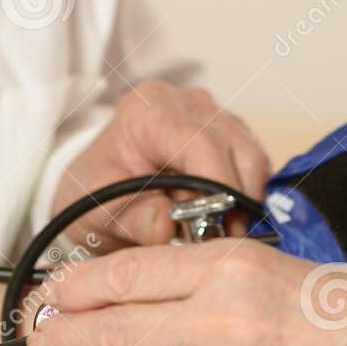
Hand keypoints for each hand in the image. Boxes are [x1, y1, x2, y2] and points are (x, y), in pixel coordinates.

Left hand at [26, 238, 346, 345]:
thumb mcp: (284, 262)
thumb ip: (224, 275)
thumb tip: (169, 285)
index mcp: (234, 269)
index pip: (133, 273)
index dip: (83, 284)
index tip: (55, 286)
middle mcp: (224, 321)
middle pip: (122, 327)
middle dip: (70, 331)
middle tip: (36, 330)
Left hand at [51, 81, 269, 248]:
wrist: (95, 187)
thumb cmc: (93, 193)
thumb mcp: (98, 213)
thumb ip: (132, 220)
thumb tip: (166, 228)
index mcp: (149, 111)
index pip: (202, 143)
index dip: (218, 187)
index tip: (219, 230)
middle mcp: (187, 103)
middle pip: (237, 149)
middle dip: (233, 200)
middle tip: (218, 242)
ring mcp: (213, 114)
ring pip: (253, 158)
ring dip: (241, 201)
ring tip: (212, 232)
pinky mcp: (231, 133)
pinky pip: (254, 166)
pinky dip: (244, 196)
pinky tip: (219, 217)